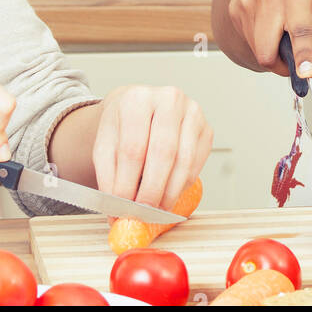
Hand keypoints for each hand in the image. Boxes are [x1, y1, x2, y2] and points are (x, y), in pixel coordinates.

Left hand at [91, 85, 211, 209]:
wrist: (138, 109)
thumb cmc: (122, 127)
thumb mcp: (104, 146)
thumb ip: (109, 177)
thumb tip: (118, 209)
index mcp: (138, 99)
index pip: (133, 148)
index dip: (128, 182)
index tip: (123, 206)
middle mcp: (169, 100)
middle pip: (163, 153)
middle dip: (152, 190)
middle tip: (142, 212)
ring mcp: (192, 113)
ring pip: (184, 161)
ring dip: (169, 192)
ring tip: (154, 208)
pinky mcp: (206, 129)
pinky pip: (197, 165)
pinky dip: (182, 185)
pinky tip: (168, 191)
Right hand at [229, 0, 311, 80]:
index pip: (300, 31)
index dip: (303, 56)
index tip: (305, 74)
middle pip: (266, 51)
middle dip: (280, 65)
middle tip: (294, 58)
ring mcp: (246, 3)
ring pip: (256, 49)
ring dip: (271, 50)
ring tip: (283, 29)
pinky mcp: (234, 7)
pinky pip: (248, 38)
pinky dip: (260, 38)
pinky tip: (270, 19)